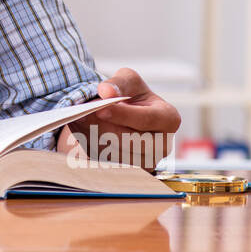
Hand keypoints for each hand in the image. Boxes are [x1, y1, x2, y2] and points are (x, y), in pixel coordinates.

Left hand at [60, 67, 180, 170]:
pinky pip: (109, 162)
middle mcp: (162, 144)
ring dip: (95, 137)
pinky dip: (93, 147)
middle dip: (104, 127)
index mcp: (169, 119)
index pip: (146, 119)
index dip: (123, 115)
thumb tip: (106, 92)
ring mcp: (147, 161)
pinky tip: (85, 132)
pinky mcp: (129, 171)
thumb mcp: (128, 80)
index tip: (100, 109)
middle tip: (82, 115)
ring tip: (81, 121)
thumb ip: (118, 83)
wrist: (123, 115)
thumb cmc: (130, 95)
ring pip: (117, 154)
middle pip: (131, 140)